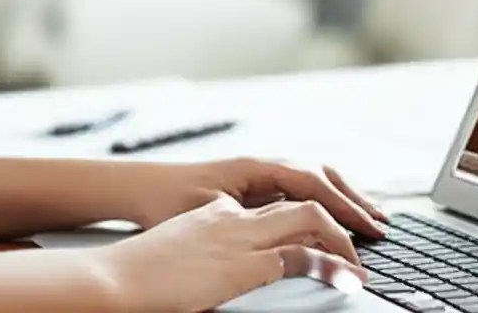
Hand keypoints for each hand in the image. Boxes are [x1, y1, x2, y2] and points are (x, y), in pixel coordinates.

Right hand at [95, 194, 367, 312]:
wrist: (115, 279)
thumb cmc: (135, 276)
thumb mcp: (178, 257)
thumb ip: (205, 258)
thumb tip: (210, 275)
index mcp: (217, 214)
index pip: (274, 204)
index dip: (306, 216)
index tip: (325, 233)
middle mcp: (234, 216)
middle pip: (301, 198)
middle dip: (339, 213)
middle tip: (363, 233)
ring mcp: (241, 236)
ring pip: (310, 217)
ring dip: (343, 236)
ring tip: (361, 259)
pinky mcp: (245, 261)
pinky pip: (302, 253)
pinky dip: (331, 262)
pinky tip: (348, 276)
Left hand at [126, 158, 387, 238]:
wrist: (138, 186)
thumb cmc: (167, 199)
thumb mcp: (212, 214)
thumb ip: (252, 222)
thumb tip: (291, 234)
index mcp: (257, 167)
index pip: (315, 184)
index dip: (345, 207)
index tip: (368, 229)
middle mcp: (263, 164)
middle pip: (323, 176)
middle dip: (354, 200)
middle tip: (382, 225)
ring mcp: (259, 172)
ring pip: (314, 179)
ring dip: (343, 197)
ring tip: (369, 218)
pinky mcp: (254, 184)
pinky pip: (299, 188)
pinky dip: (323, 199)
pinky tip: (332, 214)